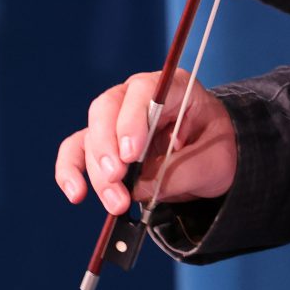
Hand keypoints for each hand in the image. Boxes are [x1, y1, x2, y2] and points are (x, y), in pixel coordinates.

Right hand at [56, 69, 234, 214]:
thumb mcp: (216, 163)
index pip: (144, 92)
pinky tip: (75, 193)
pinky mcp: (104, 145)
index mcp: (173, 88)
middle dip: (107, 147)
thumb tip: (139, 187)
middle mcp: (138, 98)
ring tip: (115, 202)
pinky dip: (71, 172)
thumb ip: (181, 172)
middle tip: (117, 178)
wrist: (213, 159)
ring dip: (97, 171)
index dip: (132, 120)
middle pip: (107, 110)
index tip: (131, 153)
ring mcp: (117, 120)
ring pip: (91, 135)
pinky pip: (77, 153)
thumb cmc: (218, 149)